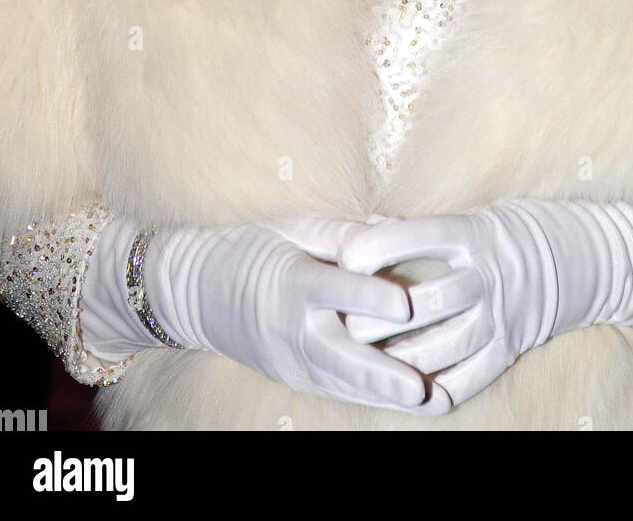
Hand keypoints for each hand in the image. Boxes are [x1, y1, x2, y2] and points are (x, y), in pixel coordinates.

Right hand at [83, 214, 450, 413]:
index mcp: (290, 281)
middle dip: (380, 373)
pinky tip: (411, 404)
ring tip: (433, 403)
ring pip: (343, 383)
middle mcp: (291, 328)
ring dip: (387, 395)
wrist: (198, 293)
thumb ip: (343, 233)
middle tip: (421, 386)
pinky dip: (374, 398)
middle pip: (338, 355)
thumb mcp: (293, 228)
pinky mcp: (296, 378)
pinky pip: (339, 390)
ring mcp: (292, 361)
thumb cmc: (254, 249)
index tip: (404, 305)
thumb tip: (396, 228)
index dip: (367, 297)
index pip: (332, 290)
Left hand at [336, 200, 632, 407]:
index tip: (344, 257)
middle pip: (425, 300)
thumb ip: (419, 229)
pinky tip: (407, 393)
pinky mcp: (512, 345)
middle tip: (338, 321)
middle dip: (378, 315)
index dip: (380, 246)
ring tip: (360, 361)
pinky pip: (471, 375)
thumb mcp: (474, 217)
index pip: (419, 236)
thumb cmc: (515, 230)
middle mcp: (489, 274)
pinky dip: (437, 387)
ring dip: (398, 357)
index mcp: (474, 232)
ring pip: (442, 343)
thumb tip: (362, 228)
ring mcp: (503, 314)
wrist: (586, 257)